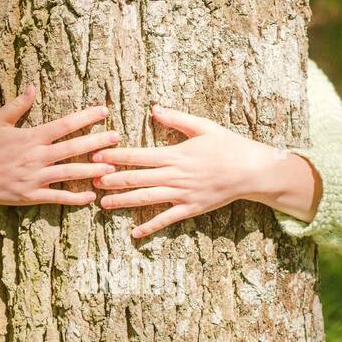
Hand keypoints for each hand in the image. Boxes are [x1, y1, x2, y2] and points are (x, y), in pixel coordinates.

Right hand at [0, 87, 119, 232]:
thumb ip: (17, 105)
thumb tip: (33, 87)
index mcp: (31, 137)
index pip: (64, 125)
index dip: (86, 117)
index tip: (104, 110)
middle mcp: (36, 157)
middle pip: (73, 148)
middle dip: (97, 142)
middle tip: (116, 138)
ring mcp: (35, 178)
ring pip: (70, 173)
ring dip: (92, 170)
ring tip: (112, 167)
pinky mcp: (31, 196)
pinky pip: (58, 198)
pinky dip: (75, 198)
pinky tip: (91, 196)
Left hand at [92, 106, 319, 238]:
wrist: (251, 170)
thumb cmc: (227, 145)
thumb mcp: (203, 126)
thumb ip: (176, 119)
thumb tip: (154, 109)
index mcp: (175, 154)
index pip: (138, 155)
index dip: (115, 156)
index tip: (96, 156)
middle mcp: (175, 175)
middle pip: (137, 178)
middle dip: (112, 179)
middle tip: (91, 180)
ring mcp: (182, 194)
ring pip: (146, 199)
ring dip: (123, 201)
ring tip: (103, 203)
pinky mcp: (190, 209)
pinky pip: (166, 220)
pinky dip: (150, 227)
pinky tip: (134, 233)